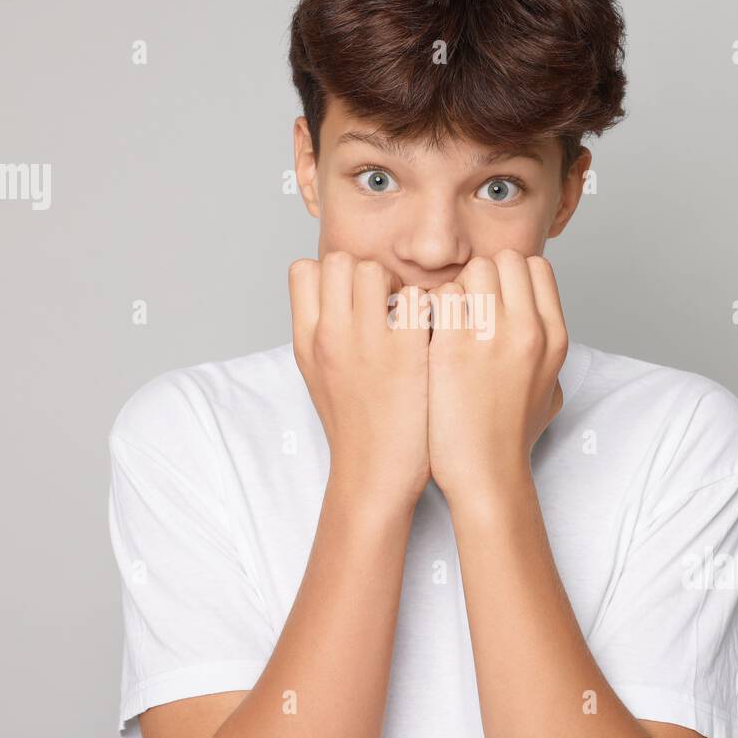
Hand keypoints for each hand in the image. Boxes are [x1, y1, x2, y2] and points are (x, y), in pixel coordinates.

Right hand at [289, 253, 431, 513]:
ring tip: (410, 314)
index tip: (354, 296)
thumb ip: (321, 332)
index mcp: (307, 341)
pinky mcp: (406, 354)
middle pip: (340, 261)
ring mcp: (367, 343)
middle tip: (387, 301)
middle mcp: (331, 336)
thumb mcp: (318, 375)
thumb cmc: (355, 427)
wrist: (373, 476)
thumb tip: (333, 293)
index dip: (334, 274)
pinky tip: (432, 332)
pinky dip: (429, 308)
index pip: (305, 270)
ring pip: (374, 271)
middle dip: (367, 272)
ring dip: (398, 284)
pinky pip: (417, 299)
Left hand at [425, 250, 567, 505]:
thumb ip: (546, 353)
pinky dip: (430, 308)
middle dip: (480, 277)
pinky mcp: (451, 347)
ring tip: (445, 321)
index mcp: (555, 337)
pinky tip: (426, 332)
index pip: (536, 266)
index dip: (510, 275)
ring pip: (470, 272)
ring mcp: (490, 336)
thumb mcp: (550, 390)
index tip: (493, 297)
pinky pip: (440, 297)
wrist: (485, 474)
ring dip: (455, 290)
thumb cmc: (511, 437)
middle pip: (502, 261)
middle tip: (464, 307)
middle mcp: (528, 330)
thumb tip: (536, 325)